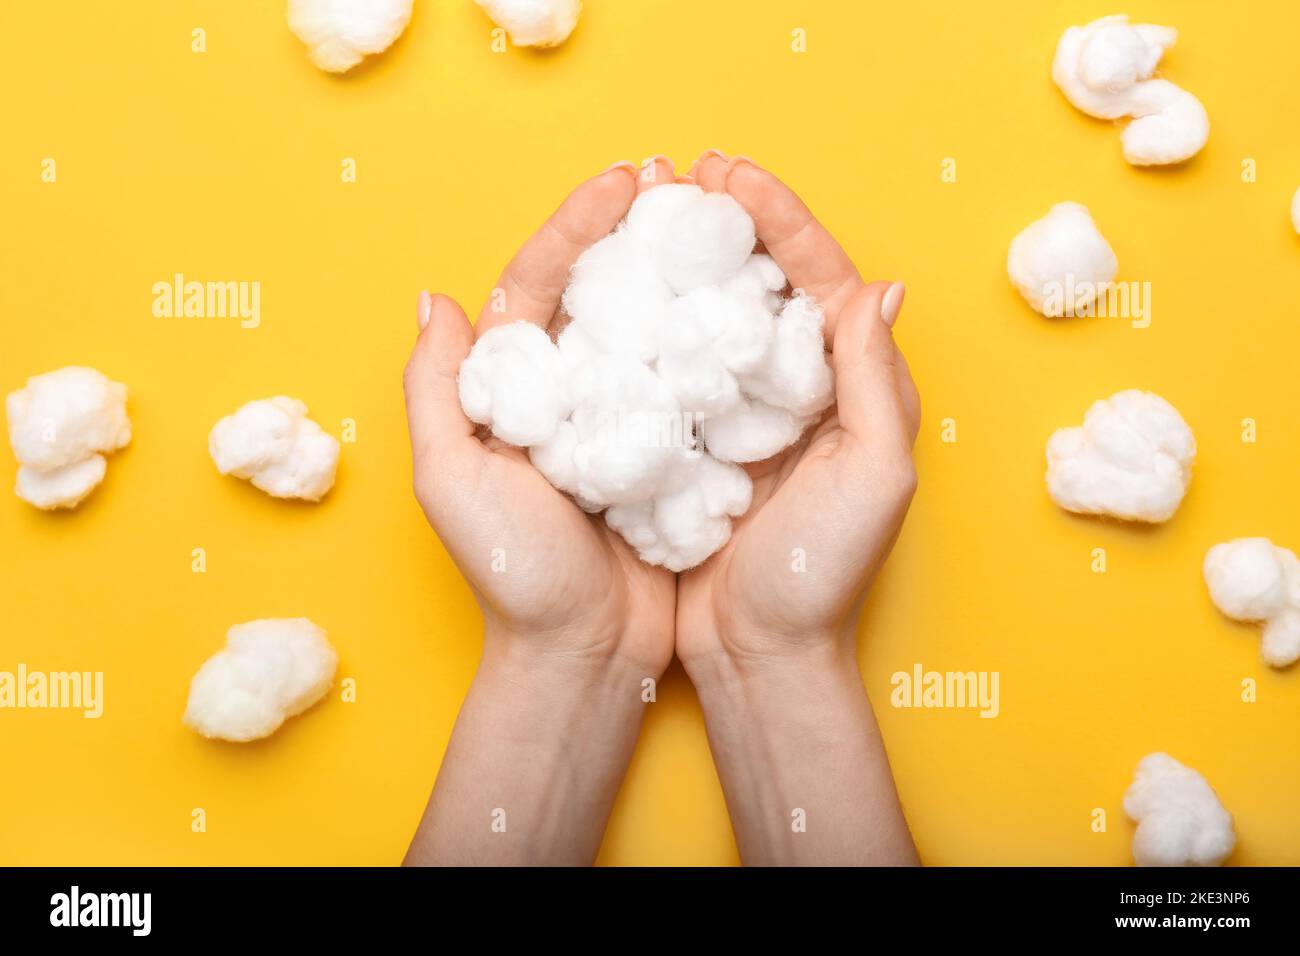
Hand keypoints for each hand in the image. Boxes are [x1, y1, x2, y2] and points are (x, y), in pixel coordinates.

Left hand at [403, 161, 684, 677]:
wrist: (583, 653)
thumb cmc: (513, 575)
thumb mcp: (451, 482)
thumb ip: (437, 391)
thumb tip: (436, 299)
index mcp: (509, 391)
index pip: (537, 283)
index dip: (576, 226)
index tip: (622, 184)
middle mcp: (563, 396)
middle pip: (597, 292)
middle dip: (633, 231)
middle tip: (678, 181)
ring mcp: (617, 422)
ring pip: (648, 329)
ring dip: (678, 274)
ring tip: (719, 224)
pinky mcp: (664, 452)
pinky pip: (688, 383)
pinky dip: (711, 342)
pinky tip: (743, 306)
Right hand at [674, 153, 920, 865]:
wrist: (758, 655)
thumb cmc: (821, 576)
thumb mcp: (873, 476)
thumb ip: (876, 381)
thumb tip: (878, 288)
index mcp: (849, 391)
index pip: (821, 281)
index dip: (782, 220)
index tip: (731, 176)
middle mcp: (800, 394)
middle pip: (768, 286)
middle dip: (734, 225)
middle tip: (687, 177)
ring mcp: (745, 418)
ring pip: (719, 319)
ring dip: (690, 265)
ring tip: (651, 218)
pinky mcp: (697, 446)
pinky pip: (677, 369)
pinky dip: (656, 329)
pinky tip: (624, 298)